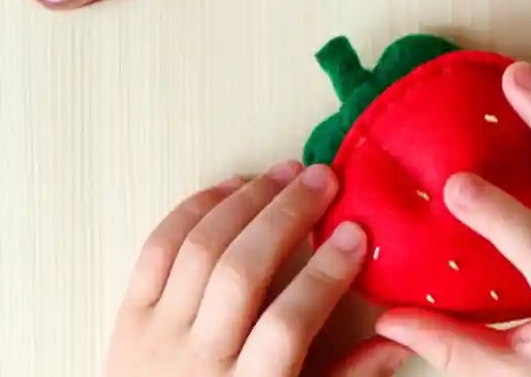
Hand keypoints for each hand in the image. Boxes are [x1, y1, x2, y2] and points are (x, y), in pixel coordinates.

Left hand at [106, 163, 408, 376]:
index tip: (357, 232)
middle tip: (324, 178)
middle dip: (286, 216)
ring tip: (286, 172)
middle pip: (241, 272)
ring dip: (246, 200)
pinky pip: (157, 249)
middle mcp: (198, 358)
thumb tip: (400, 339)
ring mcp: (158, 333)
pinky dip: (194, 208)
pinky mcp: (129, 314)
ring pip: (200, 249)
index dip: (325, 274)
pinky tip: (231, 188)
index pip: (288, 324)